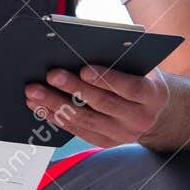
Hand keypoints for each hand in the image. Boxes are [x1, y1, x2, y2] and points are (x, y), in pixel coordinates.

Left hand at [25, 64, 168, 148]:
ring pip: (86, 119)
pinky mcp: (106, 142)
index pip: (130, 88)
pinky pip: (78, 130)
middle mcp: (140, 118)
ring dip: (57, 105)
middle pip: (103, 104)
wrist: (154, 111)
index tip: (83, 70)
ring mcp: (122, 134)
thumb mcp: (141, 66)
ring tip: (35, 92)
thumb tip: (83, 47)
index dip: (106, 79)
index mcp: (153, 95)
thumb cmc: (142, 79)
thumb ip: (120, 59)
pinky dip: (57, 117)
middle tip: (51, 75)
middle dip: (73, 89)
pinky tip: (41, 107)